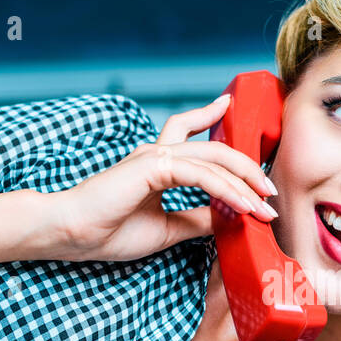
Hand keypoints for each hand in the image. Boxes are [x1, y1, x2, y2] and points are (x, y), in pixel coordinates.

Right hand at [48, 94, 278, 262]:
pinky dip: (227, 190)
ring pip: (213, 161)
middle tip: (270, 190)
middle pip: (213, 149)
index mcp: (155, 164)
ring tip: (265, 205)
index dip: (209, 116)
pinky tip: (244, 205)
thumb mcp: (165, 229)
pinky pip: (202, 176)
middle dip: (247, 167)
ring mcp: (155, 157)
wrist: (70, 234)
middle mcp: (157, 154)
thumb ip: (194, 220)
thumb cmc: (106, 231)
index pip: (187, 133)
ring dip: (244, 183)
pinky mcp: (152, 167)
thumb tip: (224, 219)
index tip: (229, 107)